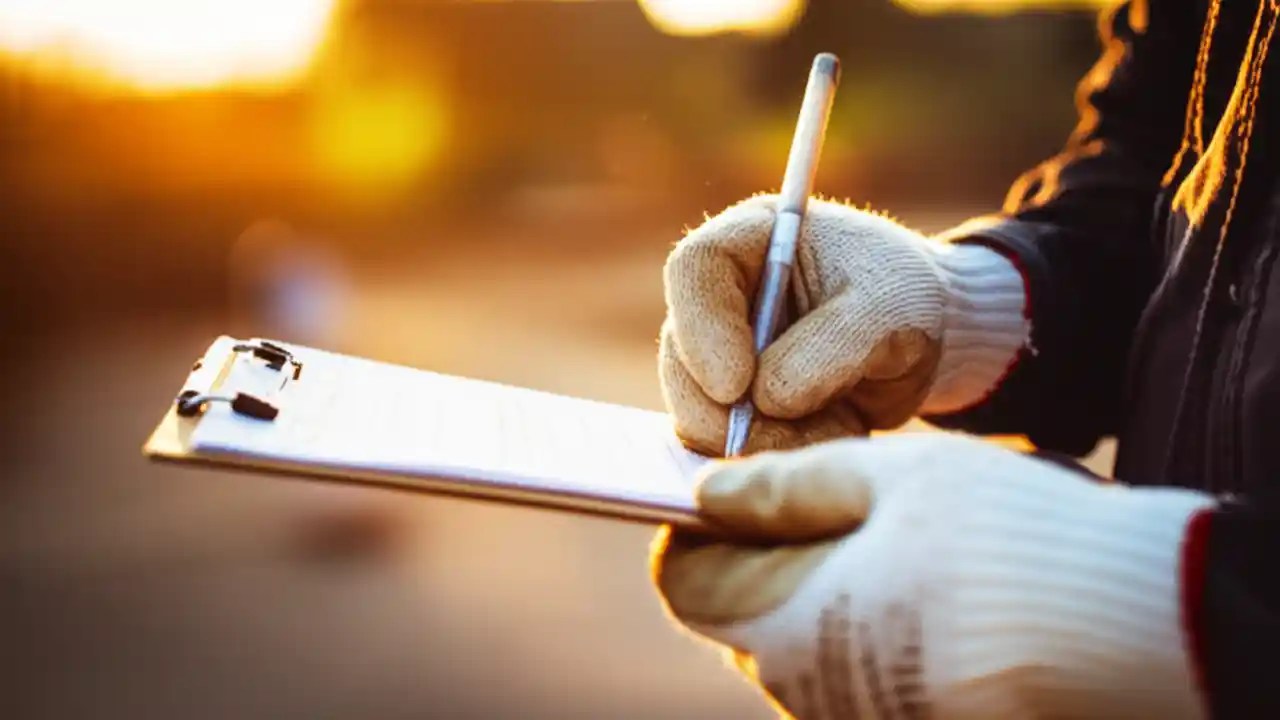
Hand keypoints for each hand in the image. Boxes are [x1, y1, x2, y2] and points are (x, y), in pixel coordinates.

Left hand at [651, 433, 1210, 718]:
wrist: (1132, 628)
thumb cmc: (1004, 538)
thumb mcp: (889, 480)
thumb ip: (782, 488)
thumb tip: (707, 493)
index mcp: (788, 623)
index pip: (686, 584)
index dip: (690, 531)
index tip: (723, 489)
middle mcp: (810, 691)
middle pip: (741, 616)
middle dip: (759, 555)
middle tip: (818, 496)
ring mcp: (860, 717)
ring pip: (799, 644)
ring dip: (814, 588)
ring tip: (884, 534)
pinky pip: (852, 672)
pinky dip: (860, 623)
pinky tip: (917, 580)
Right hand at [659, 196, 1027, 454]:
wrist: (930, 333)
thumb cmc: (905, 296)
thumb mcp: (888, 308)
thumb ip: (827, 347)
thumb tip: (765, 401)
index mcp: (748, 238)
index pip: (693, 271)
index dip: (702, 331)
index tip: (735, 387)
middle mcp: (720, 296)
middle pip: (680, 356)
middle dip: (725, 411)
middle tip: (788, 438)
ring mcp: (718, 352)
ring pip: (697, 411)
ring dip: (761, 440)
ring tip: (839, 430)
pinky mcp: (734, 405)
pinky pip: (728, 443)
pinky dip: (775, 454)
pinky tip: (830, 436)